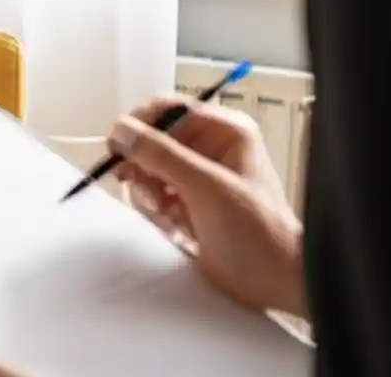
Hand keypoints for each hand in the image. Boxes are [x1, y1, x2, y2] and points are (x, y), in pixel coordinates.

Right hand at [108, 96, 305, 316]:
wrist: (271, 279)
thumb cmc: (256, 231)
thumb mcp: (206, 187)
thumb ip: (160, 155)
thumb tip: (121, 130)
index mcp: (224, 131)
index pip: (168, 109)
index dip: (140, 124)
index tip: (119, 147)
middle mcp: (209, 148)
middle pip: (152, 140)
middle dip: (143, 166)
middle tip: (144, 186)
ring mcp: (196, 176)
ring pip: (147, 168)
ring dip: (148, 191)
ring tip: (167, 212)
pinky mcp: (186, 202)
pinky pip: (152, 193)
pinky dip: (154, 208)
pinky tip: (172, 223)